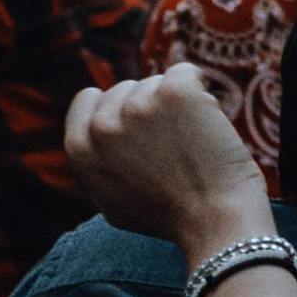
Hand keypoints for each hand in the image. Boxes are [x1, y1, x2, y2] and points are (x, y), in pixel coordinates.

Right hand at [66, 64, 272, 256]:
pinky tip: (208, 126)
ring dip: (176, 104)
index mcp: (80, 148)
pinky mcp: (174, 91)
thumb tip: (98, 133)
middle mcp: (103, 124)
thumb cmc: (170, 217)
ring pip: (158, 82)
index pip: (89, 98)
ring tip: (191, 146)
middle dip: (149, 109)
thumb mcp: (111, 200)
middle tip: (172, 150)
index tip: (141, 130)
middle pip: (127, 88)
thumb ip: (99, 163)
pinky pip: (187, 73)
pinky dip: (201, 91)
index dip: (116, 109)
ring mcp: (138, 105)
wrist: (216, 223)